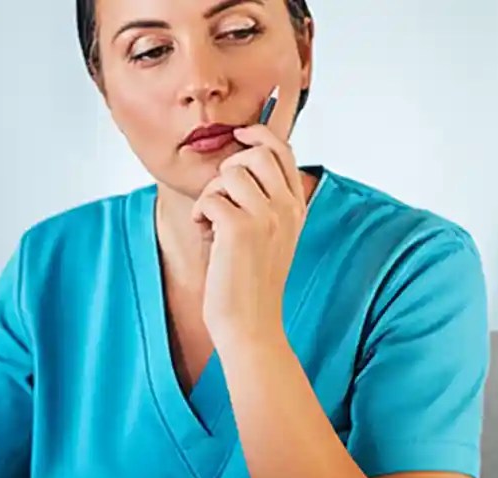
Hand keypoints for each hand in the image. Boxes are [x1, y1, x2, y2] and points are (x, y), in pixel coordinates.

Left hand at [192, 84, 306, 350]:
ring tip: (212, 223)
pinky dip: (200, 216)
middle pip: (255, 153)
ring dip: (212, 195)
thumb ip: (264, 200)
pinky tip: (207, 237)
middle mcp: (286, 208)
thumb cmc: (250, 283)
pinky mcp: (239, 229)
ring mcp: (266, 217)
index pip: (283, 151)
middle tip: (221, 197)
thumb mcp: (269, 236)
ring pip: (228, 173)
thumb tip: (241, 160)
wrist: (251, 325)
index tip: (241, 133)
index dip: (259, 134)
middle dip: (229, 168)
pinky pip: (210, 198)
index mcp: (297, 208)